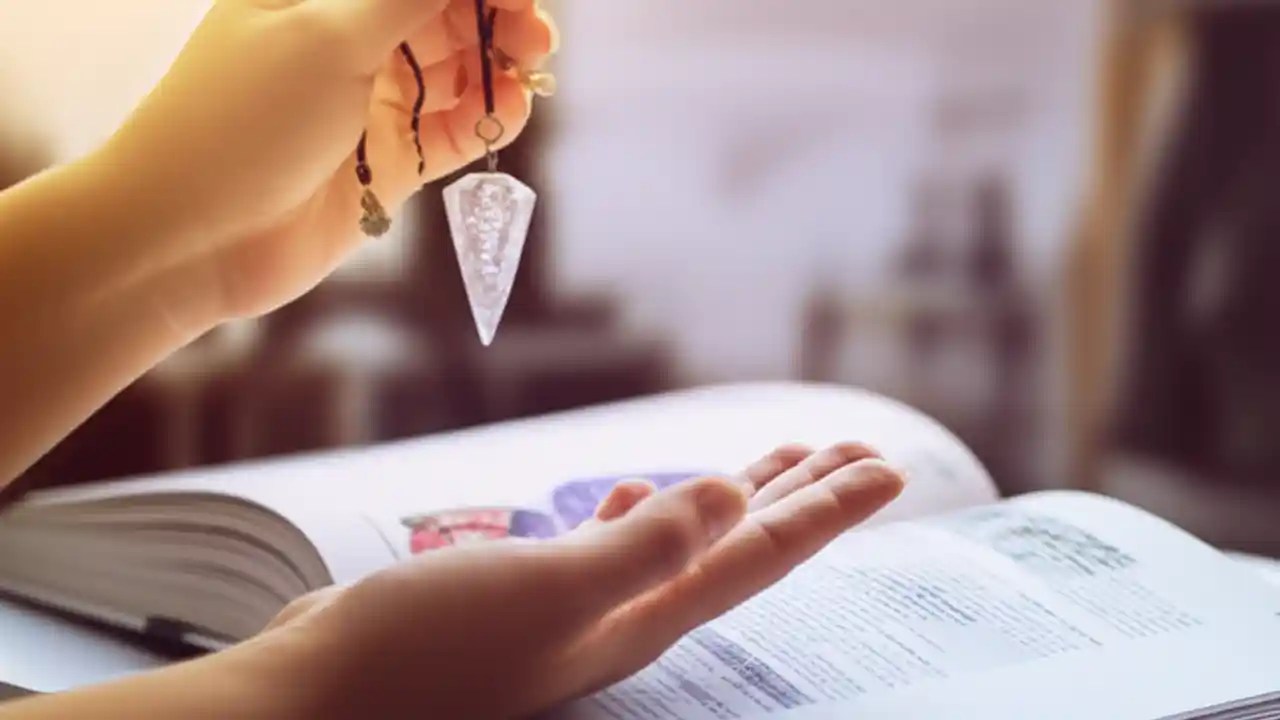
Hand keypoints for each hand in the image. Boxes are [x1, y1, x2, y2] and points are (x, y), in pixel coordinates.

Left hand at [97, 0, 555, 323]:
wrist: (191, 238)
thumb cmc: (243, 119)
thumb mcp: (329, 35)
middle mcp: (348, 41)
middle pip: (443, 16)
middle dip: (496, 19)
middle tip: (537, 39)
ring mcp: (370, 104)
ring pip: (455, 73)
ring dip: (497, 67)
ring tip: (530, 71)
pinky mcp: (388, 165)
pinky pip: (451, 133)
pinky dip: (485, 119)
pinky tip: (509, 110)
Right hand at [250, 443, 904, 718]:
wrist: (325, 692)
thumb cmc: (429, 648)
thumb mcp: (549, 592)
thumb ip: (646, 548)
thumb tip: (733, 496)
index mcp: (644, 616)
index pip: (761, 554)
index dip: (828, 508)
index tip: (884, 464)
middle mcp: (628, 615)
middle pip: (741, 546)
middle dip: (803, 495)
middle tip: (857, 451)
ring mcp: (581, 607)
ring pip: (685, 539)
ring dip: (736, 496)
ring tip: (778, 460)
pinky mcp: (533, 593)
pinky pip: (622, 543)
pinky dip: (650, 513)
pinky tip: (646, 494)